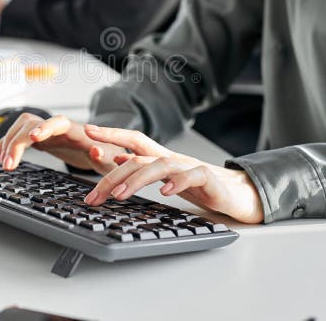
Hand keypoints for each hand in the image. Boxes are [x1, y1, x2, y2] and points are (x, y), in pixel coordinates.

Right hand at [0, 114, 124, 175]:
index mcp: (77, 130)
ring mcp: (48, 131)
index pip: (58, 122)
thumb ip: (106, 157)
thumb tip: (96, 151)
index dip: (44, 128)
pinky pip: (19, 138)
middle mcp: (59, 127)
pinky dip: (6, 146)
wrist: (105, 150)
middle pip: (32, 124)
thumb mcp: (113, 161)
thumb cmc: (110, 156)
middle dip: (16, 142)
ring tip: (1, 163)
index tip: (33, 138)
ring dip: (8, 143)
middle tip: (8, 165)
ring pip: (21, 128)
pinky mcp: (41, 138)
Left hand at [82, 125, 263, 223]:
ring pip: (161, 165)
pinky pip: (192, 176)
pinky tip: (166, 193)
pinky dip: (177, 183)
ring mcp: (190, 166)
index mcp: (161, 157)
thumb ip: (142, 167)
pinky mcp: (208, 180)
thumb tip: (116, 158)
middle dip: (113, 174)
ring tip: (120, 195)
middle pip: (139, 158)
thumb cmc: (199, 186)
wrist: (237, 194)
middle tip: (94, 195)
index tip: (87, 130)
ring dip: (137, 180)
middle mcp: (174, 158)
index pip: (133, 140)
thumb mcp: (166, 176)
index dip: (111, 133)